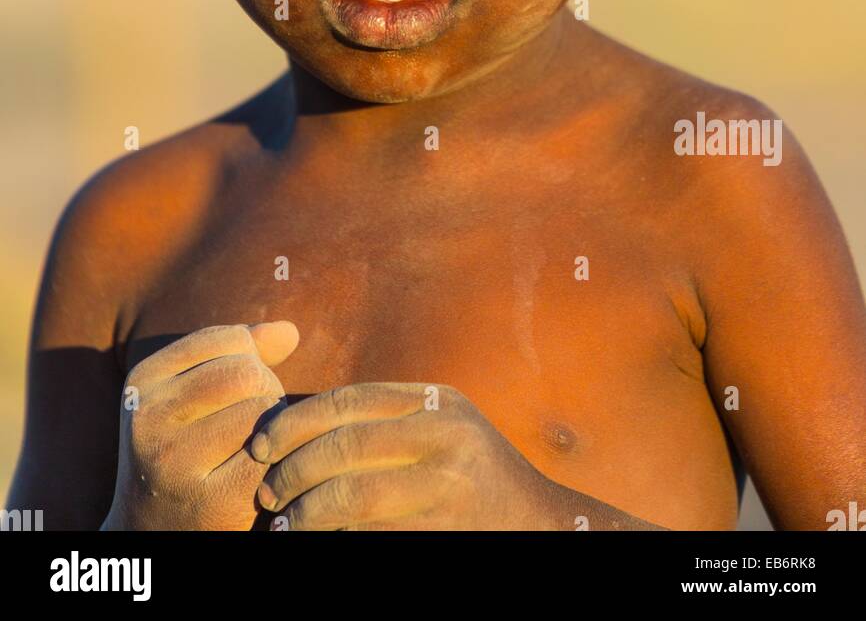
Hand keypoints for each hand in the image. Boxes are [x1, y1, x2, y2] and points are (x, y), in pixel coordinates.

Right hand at [101, 321, 298, 530]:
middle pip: (249, 373)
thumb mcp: (189, 394)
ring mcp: (177, 462)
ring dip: (273, 426)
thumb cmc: (182, 451)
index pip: (230, 340)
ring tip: (251, 447)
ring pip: (264, 411)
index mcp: (143, 382)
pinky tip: (256, 475)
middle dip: (265, 392)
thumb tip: (290, 331)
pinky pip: (272, 456)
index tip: (235, 393)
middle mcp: (150, 418)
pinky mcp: (211, 502)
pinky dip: (275, 461)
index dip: (251, 362)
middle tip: (250, 424)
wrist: (150, 534)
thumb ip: (239, 354)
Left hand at [251, 381, 567, 530]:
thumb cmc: (475, 476)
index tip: (261, 443)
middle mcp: (444, 435)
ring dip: (306, 512)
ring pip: (353, 495)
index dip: (295, 421)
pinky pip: (372, 534)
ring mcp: (448, 484)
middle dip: (293, 470)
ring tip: (283, 524)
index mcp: (435, 401)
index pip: (348, 400)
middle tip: (266, 494)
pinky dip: (336, 538)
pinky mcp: (444, 530)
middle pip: (344, 445)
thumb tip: (299, 424)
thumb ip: (389, 419)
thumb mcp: (443, 428)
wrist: (539, 525)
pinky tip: (315, 542)